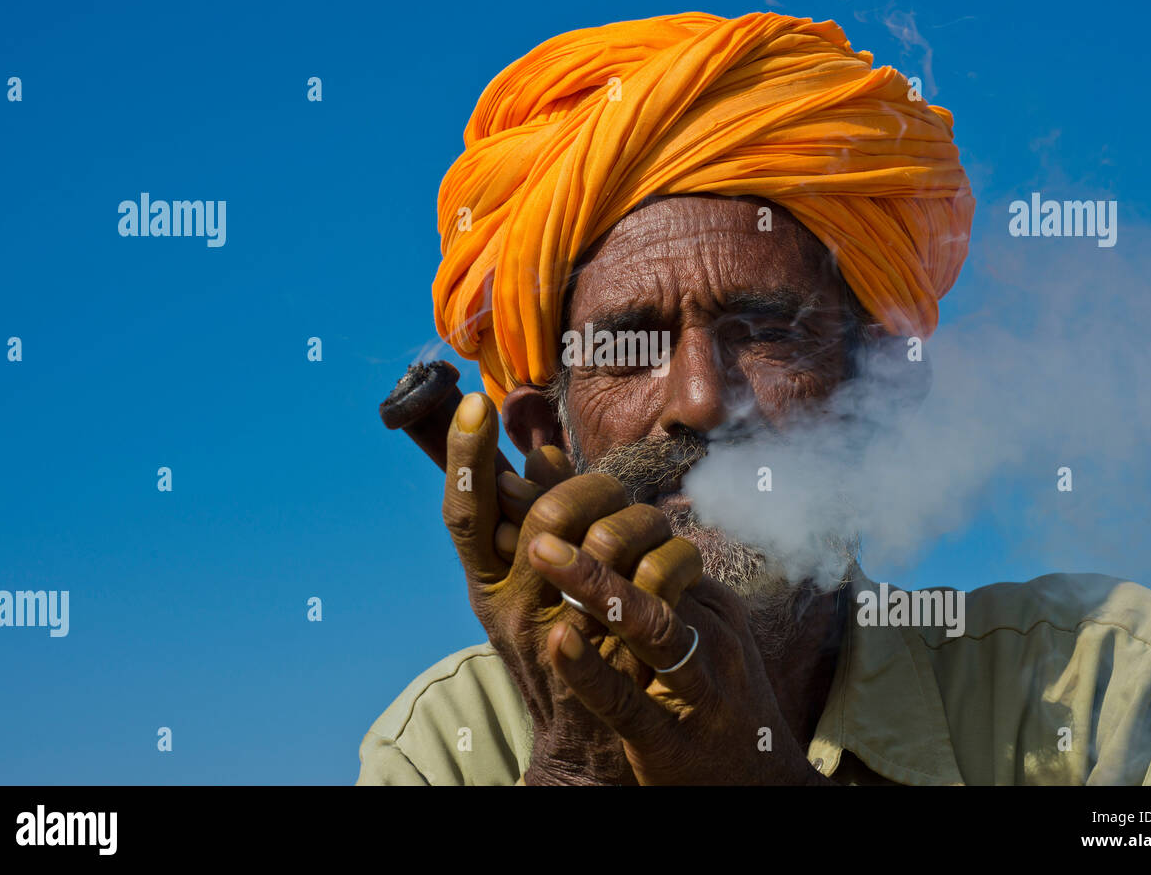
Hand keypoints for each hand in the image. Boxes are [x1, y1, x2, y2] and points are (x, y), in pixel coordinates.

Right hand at [440, 392, 702, 784]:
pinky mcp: (621, 657)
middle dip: (591, 487)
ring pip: (607, 543)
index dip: (464, 457)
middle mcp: (516, 608)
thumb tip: (538, 452)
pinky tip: (687, 558)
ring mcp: (565, 634)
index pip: (463, 512)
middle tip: (614, 488)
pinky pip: (658, 582)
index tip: (473, 404)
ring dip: (643, 520)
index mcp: (488, 587)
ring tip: (658, 525)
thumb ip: (531, 518)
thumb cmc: (556, 650)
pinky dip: (679, 558)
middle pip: (547, 515)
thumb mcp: (528, 589)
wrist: (584, 747)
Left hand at [525, 535, 827, 784]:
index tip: (532, 479)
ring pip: (651, 624)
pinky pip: (629, 701)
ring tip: (541, 550)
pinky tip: (557, 641)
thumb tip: (590, 515)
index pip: (655, 541)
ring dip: (595, 584)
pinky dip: (592, 670)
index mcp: (710, 606)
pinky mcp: (671, 741)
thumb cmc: (712, 702)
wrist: (762, 789)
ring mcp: (695, 688)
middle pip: (657, 567)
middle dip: (590, 533)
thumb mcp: (693, 633)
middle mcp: (709, 636)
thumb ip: (648, 581)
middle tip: (527, 505)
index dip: (592, 510)